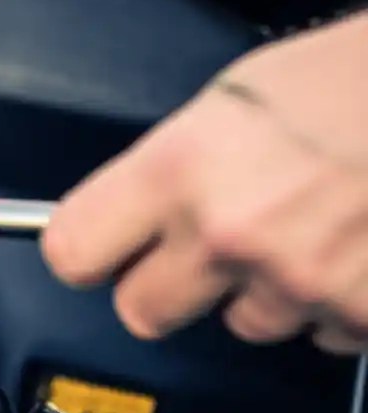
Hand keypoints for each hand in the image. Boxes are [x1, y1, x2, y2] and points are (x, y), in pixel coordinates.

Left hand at [41, 10, 367, 353]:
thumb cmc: (353, 78)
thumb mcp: (234, 98)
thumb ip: (171, 167)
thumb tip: (132, 210)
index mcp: (181, 169)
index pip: (72, 252)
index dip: (87, 251)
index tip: (98, 248)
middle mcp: (228, 235)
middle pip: (142, 310)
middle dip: (164, 285)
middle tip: (201, 247)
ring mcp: (295, 282)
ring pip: (240, 324)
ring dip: (261, 290)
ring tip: (303, 226)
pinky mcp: (358, 316)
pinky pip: (318, 334)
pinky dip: (329, 303)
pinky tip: (348, 247)